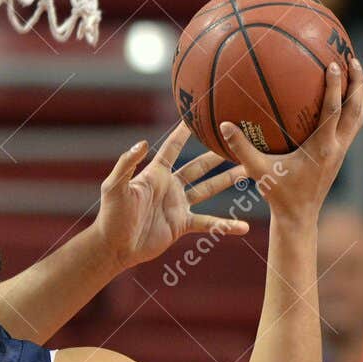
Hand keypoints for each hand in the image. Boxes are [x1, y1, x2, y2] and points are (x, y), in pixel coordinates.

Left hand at [92, 124, 251, 267]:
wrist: (114, 247)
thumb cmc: (111, 215)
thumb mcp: (115, 187)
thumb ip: (127, 164)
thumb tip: (143, 142)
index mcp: (155, 174)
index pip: (173, 147)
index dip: (184, 132)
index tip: (199, 114)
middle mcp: (170, 186)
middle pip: (199, 165)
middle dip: (217, 153)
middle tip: (238, 140)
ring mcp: (178, 205)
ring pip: (209, 189)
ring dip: (228, 180)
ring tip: (251, 170)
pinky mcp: (182, 224)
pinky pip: (208, 223)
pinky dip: (225, 226)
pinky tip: (244, 227)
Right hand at [219, 59, 362, 226]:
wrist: (299, 217)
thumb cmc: (278, 195)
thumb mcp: (257, 170)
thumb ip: (241, 148)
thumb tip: (224, 125)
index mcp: (321, 147)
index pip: (333, 110)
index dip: (334, 86)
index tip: (333, 64)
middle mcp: (336, 147)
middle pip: (355, 109)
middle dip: (357, 83)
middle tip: (353, 60)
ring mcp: (340, 151)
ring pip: (357, 117)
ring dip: (358, 94)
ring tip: (355, 73)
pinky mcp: (338, 155)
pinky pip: (350, 126)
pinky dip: (349, 109)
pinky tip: (341, 100)